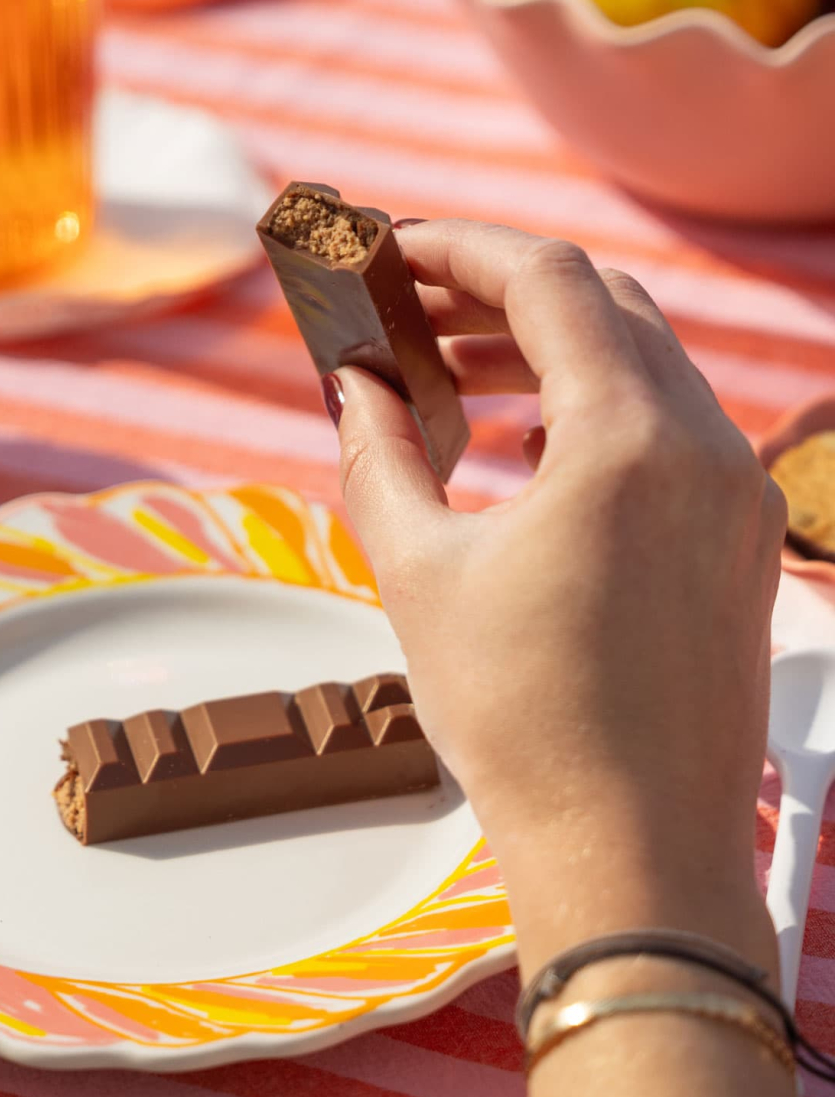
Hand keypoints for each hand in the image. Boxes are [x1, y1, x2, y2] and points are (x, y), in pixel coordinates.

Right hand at [330, 221, 784, 974]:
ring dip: (547, 347)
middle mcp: (704, 446)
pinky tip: (523, 447)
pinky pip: (670, 427)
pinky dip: (593, 408)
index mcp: (628, 439)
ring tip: (454, 368)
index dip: (460, 245)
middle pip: (603, 305)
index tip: (395, 247)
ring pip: (643, 362)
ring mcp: (738, 493)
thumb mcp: (417, 571)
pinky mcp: (742, 539)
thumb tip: (354, 380)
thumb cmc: (519, 719)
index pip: (548, 277)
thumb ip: (378, 451)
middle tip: (412, 306)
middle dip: (500, 290)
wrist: (633, 850)